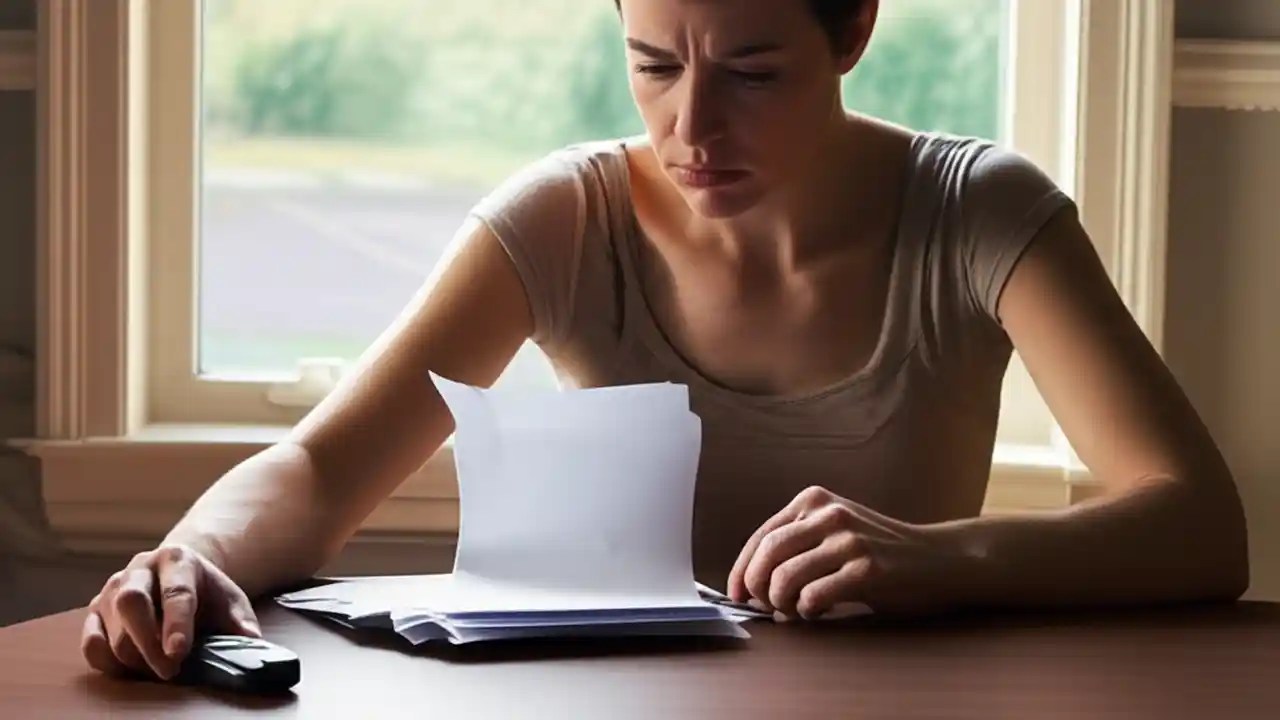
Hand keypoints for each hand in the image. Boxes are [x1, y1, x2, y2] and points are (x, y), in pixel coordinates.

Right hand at [81, 544, 260, 679]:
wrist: (176, 576)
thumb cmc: (205, 592)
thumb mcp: (229, 599)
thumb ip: (240, 620)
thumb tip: (251, 641)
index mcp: (177, 559)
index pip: (176, 592)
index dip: (176, 624)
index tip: (179, 652)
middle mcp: (140, 569)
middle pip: (132, 602)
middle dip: (149, 643)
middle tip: (169, 670)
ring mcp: (112, 588)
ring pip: (110, 624)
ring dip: (132, 656)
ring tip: (155, 670)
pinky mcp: (95, 610)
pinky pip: (90, 640)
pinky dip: (106, 660)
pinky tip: (128, 668)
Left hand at [727, 486, 969, 619]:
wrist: (937, 558)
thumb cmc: (880, 552)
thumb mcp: (834, 533)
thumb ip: (797, 546)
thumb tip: (751, 584)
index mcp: (814, 500)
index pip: (761, 536)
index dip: (741, 569)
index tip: (736, 594)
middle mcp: (829, 514)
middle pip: (767, 554)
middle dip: (757, 588)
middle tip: (766, 607)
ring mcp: (848, 539)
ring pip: (785, 577)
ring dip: (782, 603)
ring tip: (795, 610)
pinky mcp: (866, 568)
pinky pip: (814, 596)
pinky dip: (807, 611)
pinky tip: (819, 612)